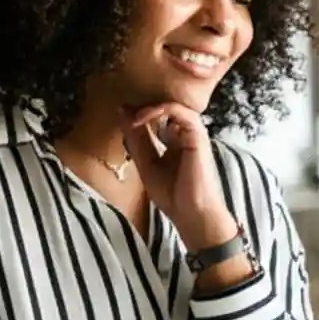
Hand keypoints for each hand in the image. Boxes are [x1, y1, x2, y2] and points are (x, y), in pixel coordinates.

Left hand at [120, 103, 236, 249]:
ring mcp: (193, 135)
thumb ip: (136, 140)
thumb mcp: (146, 164)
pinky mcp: (198, 136)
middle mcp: (186, 136)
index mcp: (175, 143)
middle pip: (166, 109)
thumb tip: (122, 113)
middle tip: (125, 109)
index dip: (139, 113)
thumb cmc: (173, 195)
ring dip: (152, 107)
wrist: (191, 214)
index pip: (158, 119)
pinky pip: (181, 113)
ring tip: (135, 116)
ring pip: (175, 106)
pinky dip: (162, 110)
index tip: (120, 113)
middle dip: (145, 106)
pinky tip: (144, 118)